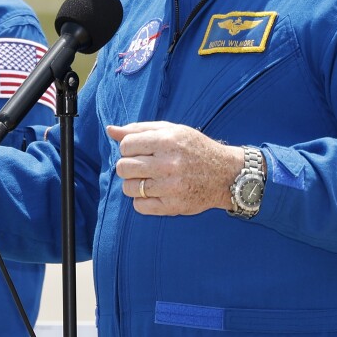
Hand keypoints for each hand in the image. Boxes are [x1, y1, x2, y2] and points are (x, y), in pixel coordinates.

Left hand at [107, 122, 242, 215]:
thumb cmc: (194, 149)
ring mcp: (171, 187)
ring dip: (135, 184)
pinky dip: (142, 200)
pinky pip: (139, 206)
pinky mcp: (173, 206)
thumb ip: (139, 129)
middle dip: (128, 166)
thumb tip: (110, 130)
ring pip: (129, 188)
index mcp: (167, 141)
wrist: (226, 174)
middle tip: (143, 166)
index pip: (126, 146)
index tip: (140, 151)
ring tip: (149, 180)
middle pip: (123, 167)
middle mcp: (168, 164)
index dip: (128, 148)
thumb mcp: (171, 131)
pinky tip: (155, 192)